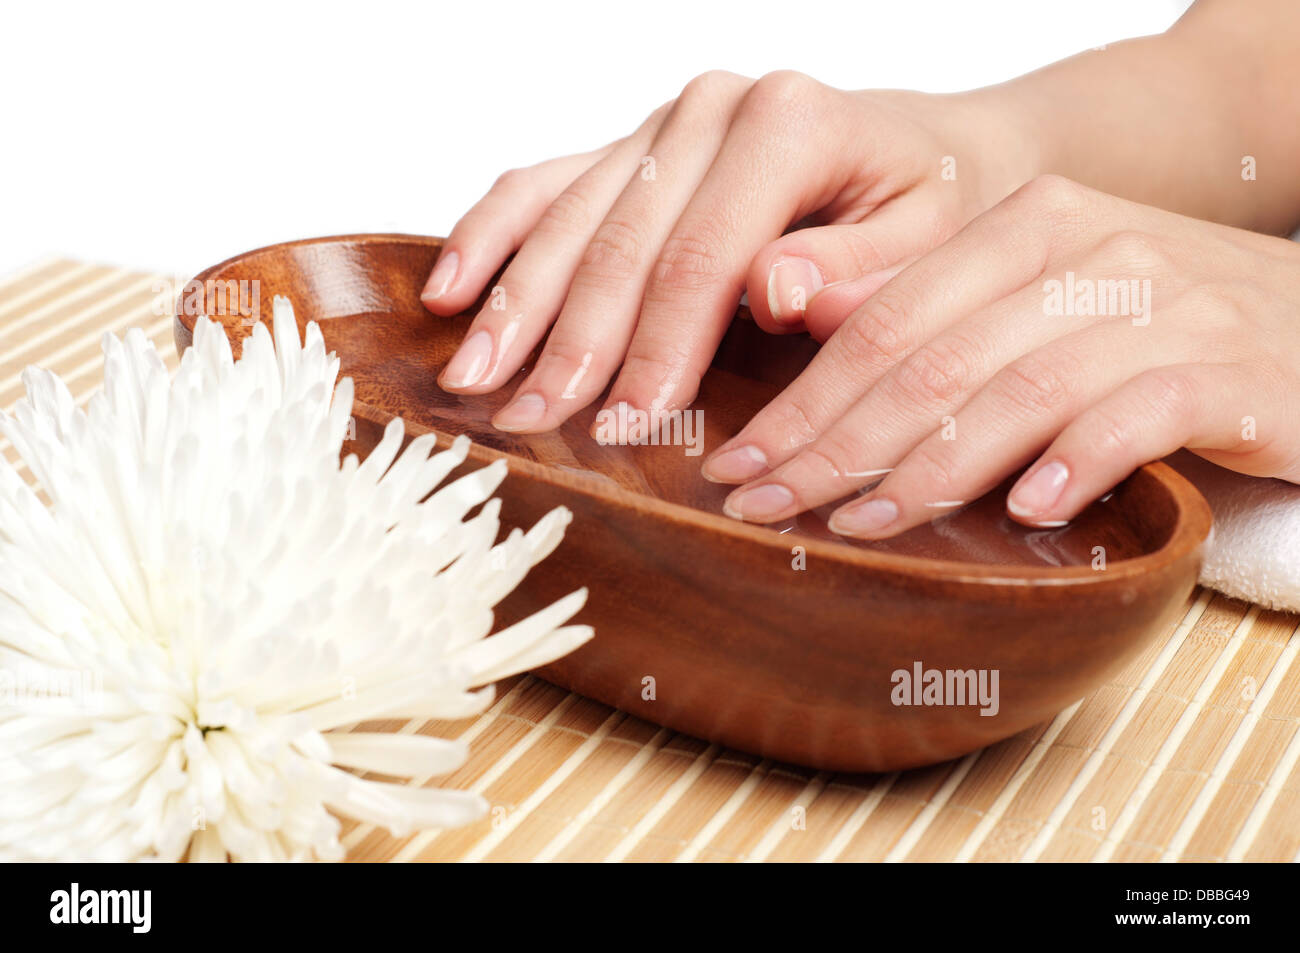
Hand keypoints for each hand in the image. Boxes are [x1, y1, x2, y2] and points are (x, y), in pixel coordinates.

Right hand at [421, 71, 1033, 431]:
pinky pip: (544, 183)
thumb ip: (858, 268)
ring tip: (474, 377)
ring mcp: (662, 120)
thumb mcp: (930, 240)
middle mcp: (714, 107)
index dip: (658, 346)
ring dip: (515, 302)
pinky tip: (448, 287)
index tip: (622, 427)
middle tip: (528, 420)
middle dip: (571, 340)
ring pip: (568, 214)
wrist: (929, 149)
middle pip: (621, 238)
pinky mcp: (630, 143)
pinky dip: (491, 234)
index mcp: (790, 121)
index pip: (705, 255)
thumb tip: (772, 294)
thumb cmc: (933, 204)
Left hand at [705, 175, 1299, 536]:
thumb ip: (926, 299)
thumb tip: (804, 311)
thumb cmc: (1148, 325)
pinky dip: (1077, 463)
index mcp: (1021, 227)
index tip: (737, 465)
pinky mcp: (1233, 366)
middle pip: (931, 358)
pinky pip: (1138, 415)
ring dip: (930, 470)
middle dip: (833, 444)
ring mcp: (1162, 305)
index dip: (802, 399)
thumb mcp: (1032, 296)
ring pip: (1018, 390)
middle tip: (764, 509)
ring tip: (862, 529)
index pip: (882, 319)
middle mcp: (1086, 251)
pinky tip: (1029, 514)